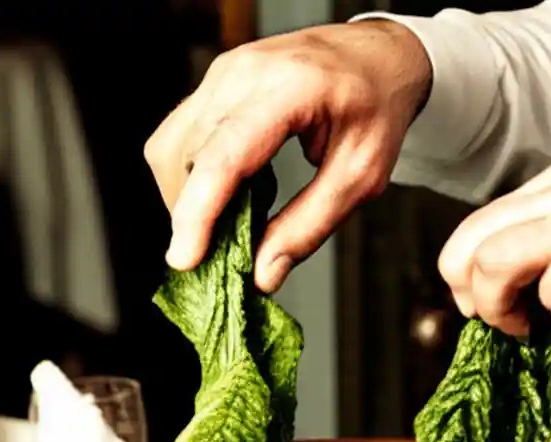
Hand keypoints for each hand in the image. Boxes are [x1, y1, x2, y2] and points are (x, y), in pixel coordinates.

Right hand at [145, 20, 430, 290]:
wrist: (379, 56)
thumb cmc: (378, 108)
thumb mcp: (362, 175)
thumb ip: (311, 225)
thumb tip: (263, 275)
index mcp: (290, 88)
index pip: (225, 155)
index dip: (199, 212)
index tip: (185, 259)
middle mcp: (245, 72)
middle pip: (187, 157)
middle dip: (195, 216)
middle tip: (225, 257)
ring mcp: (224, 71)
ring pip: (171, 148)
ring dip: (188, 198)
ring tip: (231, 225)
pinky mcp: (215, 80)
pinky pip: (180, 135)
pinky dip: (192, 176)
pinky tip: (229, 195)